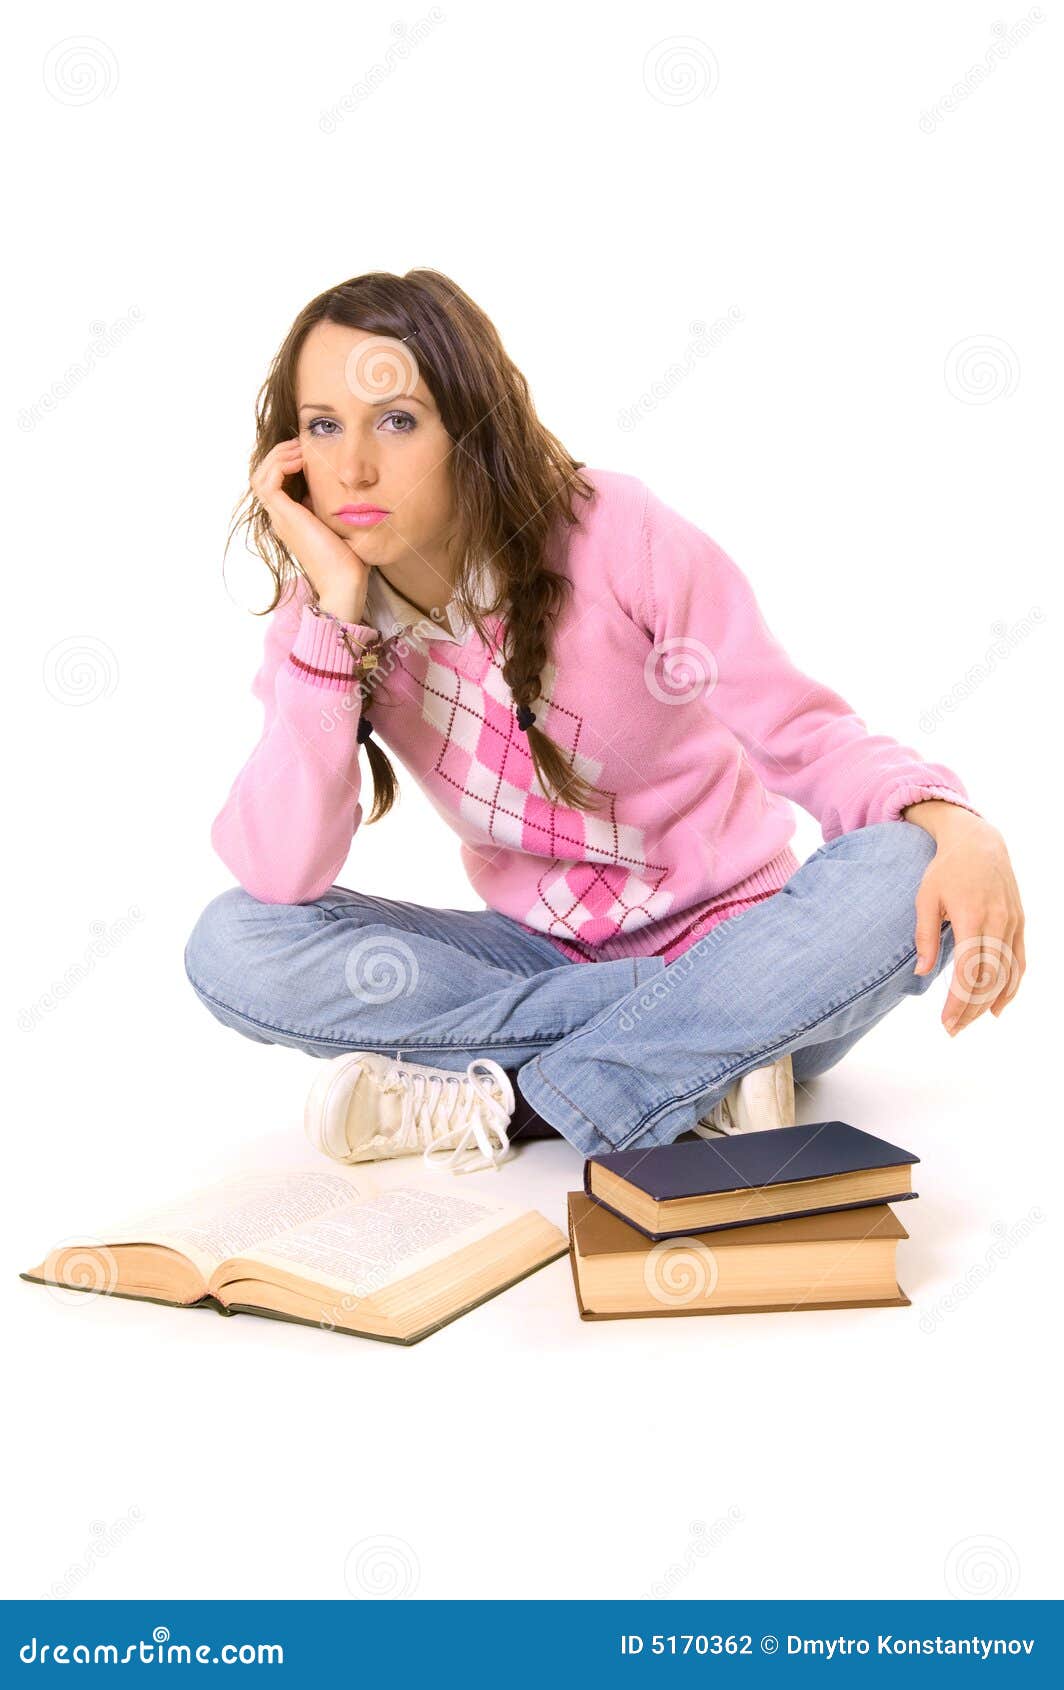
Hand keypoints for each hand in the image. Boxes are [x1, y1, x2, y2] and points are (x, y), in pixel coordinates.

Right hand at [251, 438, 372, 620]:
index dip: (287, 461)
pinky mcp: (285, 517)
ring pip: (260, 476)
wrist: (344, 583)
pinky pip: (268, 482)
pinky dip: (281, 465)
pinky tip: (301, 461)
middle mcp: (281, 517)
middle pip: (263, 475)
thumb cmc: (349, 559)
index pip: (275, 481)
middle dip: (280, 454)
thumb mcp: (339, 523)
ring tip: (301, 449)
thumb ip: (333, 505)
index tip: (309, 451)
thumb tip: (345, 485)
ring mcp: (280, 517)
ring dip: (279, 456)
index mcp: (291, 518)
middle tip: (303, 444)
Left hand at [908, 806, 1024, 1034]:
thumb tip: (921, 972)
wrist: (979, 842)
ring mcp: (1013, 924)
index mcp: (972, 917)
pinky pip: (1019, 962)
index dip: (958, 1002)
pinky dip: (1011, 987)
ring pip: (1007, 975)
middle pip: (989, 979)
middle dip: (971, 1009)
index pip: (968, 972)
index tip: (946, 1022)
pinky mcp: (1019, 923)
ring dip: (989, 1003)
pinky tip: (997, 1007)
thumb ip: (924, 936)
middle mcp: (998, 922)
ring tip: (969, 1022)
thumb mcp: (926, 898)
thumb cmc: (946, 870)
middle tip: (952, 1029)